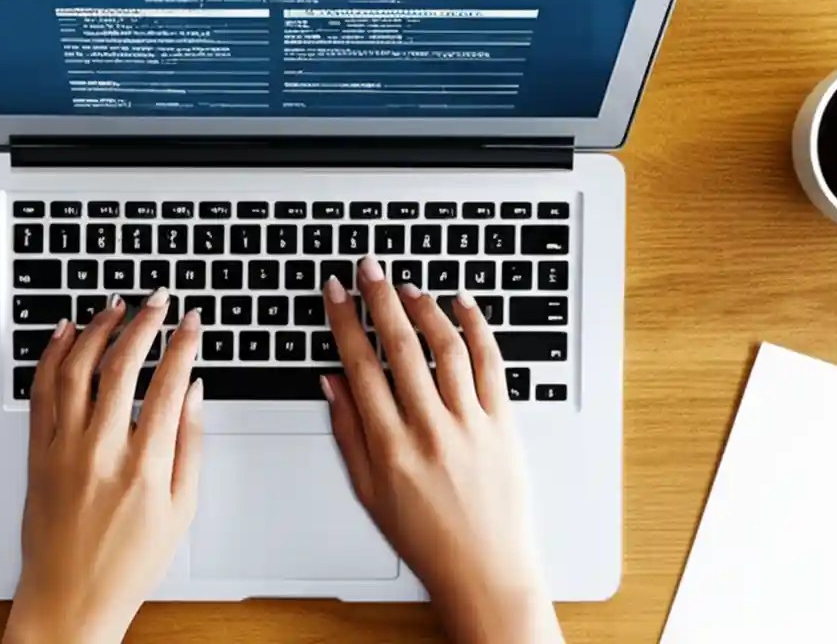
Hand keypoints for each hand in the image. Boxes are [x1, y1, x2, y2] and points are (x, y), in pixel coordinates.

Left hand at [4, 289, 203, 643]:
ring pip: (76, 368)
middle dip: (144, 323)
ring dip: (97, 329)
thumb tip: (194, 393)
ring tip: (116, 307)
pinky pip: (41, 392)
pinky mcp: (36, 454)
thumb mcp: (181, 510)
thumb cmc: (129, 564)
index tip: (191, 321)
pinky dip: (51, 355)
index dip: (182, 344)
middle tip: (158, 300)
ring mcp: (62, 449)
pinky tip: (65, 334)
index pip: (167, 384)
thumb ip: (190, 446)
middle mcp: (100, 450)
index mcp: (144, 466)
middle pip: (121, 365)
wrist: (70, 599)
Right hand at [321, 257, 563, 643]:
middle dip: (381, 299)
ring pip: (446, 349)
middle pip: (401, 347)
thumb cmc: (426, 536)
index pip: (360, 366)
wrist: (484, 569)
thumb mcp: (369, 490)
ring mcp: (471, 424)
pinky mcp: (504, 425)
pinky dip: (478, 328)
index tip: (336, 292)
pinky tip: (463, 306)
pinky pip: (492, 365)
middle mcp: (430, 430)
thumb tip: (332, 382)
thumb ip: (349, 432)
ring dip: (425, 309)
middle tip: (369, 268)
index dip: (345, 322)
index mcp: (391, 446)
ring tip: (409, 287)